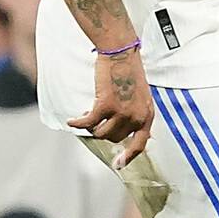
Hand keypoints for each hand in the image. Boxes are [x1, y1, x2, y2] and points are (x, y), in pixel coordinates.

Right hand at [67, 50, 154, 166]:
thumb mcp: (140, 95)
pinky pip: (88, 123)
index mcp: (147, 114)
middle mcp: (137, 117)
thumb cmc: (129, 70)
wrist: (121, 53)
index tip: (118, 164)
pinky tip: (71, 121)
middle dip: (104, 131)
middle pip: (115, 138)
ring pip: (101, 133)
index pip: (140, 143)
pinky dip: (78, 124)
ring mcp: (122, 113)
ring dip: (92, 128)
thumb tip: (121, 128)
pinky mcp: (106, 106)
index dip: (129, 156)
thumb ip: (135, 112)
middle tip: (95, 120)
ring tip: (86, 116)